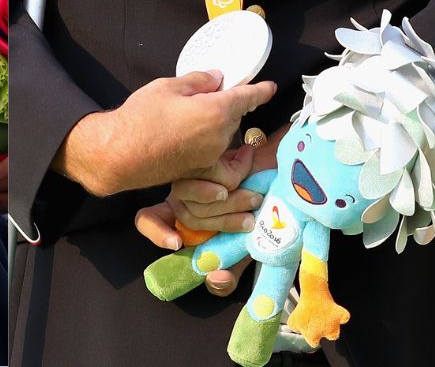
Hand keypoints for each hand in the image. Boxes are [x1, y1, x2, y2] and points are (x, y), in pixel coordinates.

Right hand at [56, 71, 276, 196]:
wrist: (118, 154)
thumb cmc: (139, 118)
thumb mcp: (168, 87)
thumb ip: (198, 80)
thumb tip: (217, 78)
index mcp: (216, 112)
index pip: (247, 97)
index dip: (260, 91)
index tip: (270, 88)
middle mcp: (218, 137)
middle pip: (235, 117)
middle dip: (230, 107)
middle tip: (214, 95)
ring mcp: (208, 157)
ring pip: (225, 137)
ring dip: (218, 127)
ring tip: (194, 115)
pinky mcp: (196, 170)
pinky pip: (212, 154)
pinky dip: (208, 144)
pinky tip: (190, 135)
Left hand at [133, 125, 287, 296]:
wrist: (287, 177)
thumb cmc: (264, 215)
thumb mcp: (246, 253)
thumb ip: (228, 275)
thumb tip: (214, 280)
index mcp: (186, 217)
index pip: (147, 218)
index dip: (155, 231)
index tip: (176, 242)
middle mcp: (184, 193)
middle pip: (181, 212)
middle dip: (220, 221)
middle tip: (250, 219)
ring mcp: (195, 171)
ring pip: (192, 195)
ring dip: (228, 204)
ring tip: (255, 198)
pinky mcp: (209, 153)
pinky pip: (208, 173)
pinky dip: (230, 181)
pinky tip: (244, 174)